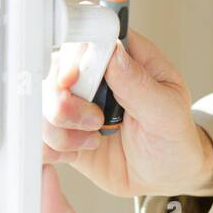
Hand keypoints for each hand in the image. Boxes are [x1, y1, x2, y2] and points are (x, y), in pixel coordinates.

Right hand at [43, 29, 212, 197]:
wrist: (167, 177)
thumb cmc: (174, 137)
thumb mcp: (167, 112)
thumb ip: (139, 83)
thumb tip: (114, 50)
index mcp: (128, 58)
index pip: (91, 36)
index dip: (76, 52)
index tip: (75, 78)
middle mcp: (97, 76)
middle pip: (55, 70)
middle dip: (65, 100)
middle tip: (95, 120)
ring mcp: (78, 103)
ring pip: (42, 103)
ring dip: (62, 128)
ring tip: (94, 139)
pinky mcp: (65, 132)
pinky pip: (38, 133)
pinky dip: (51, 146)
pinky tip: (80, 151)